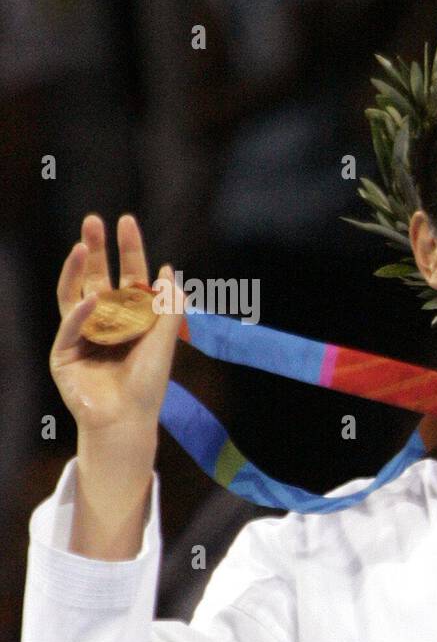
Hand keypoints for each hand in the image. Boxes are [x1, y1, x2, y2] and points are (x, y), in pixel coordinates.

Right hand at [50, 213, 183, 436]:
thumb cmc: (148, 384)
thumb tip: (168, 270)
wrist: (128, 420)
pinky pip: (71, 326)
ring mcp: (80, 334)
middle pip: (97, 277)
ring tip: (83, 245)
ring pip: (75, 294)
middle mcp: (103, 321)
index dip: (128, 250)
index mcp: (128, 316)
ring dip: (77, 270)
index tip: (126, 222)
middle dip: (96, 248)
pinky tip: (93, 299)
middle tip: (93, 220)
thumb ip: (167, 308)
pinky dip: (82, 313)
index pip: (127, 276)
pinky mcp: (64, 353)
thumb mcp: (163, 342)